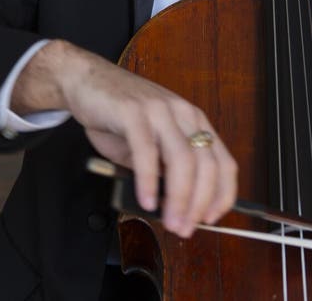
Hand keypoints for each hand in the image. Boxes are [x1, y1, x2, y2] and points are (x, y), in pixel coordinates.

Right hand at [12, 40, 237, 237]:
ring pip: (182, 159)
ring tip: (170, 222)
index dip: (222, 195)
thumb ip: (166, 170)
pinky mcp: (133, 112)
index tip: (210, 220)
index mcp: (194, 120)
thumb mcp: (152, 145)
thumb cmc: (119, 117)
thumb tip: (180, 208)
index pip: (223, 162)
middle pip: (206, 164)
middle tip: (185, 229)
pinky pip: (146, 151)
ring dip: (179, 198)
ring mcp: (159, 110)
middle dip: (198, 204)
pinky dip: (149, 181)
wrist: (87, 81)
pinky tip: (146, 200)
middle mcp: (182, 113)